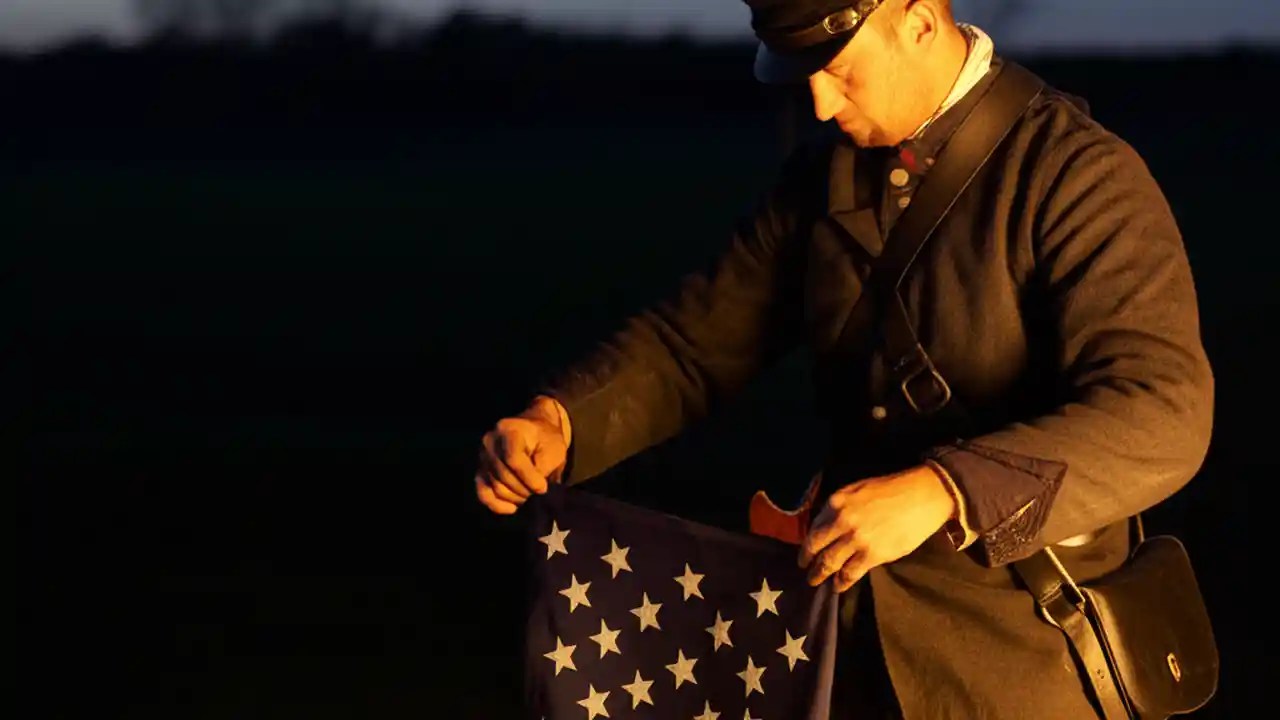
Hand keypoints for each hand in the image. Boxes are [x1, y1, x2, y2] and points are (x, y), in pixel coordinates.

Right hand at [474, 396, 569, 514]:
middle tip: (539, 492)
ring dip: (516, 497)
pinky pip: (483, 494)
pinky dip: (498, 505)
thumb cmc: (545, 439)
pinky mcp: (480, 472)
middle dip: (525, 490)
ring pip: (496, 487)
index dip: (529, 478)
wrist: (532, 432)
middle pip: (504, 476)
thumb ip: (545, 466)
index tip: (543, 487)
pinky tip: (513, 508)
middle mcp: (489, 443)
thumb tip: (536, 489)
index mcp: (508, 430)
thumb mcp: (554, 447)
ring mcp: (482, 458)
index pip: (513, 460)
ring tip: (530, 494)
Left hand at [797, 464, 956, 591]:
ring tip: (815, 581)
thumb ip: (839, 507)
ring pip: (829, 563)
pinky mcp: (873, 555)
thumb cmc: (892, 490)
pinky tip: (837, 587)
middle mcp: (842, 521)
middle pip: (816, 547)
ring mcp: (856, 539)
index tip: (805, 550)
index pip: (814, 527)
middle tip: (803, 569)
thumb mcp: (857, 490)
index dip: (807, 542)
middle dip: (807, 561)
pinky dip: (841, 583)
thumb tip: (827, 526)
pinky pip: (850, 573)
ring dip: (819, 575)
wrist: (923, 497)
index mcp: (837, 502)